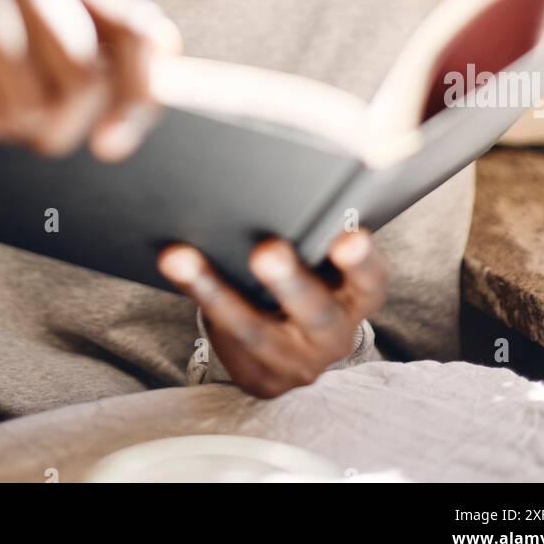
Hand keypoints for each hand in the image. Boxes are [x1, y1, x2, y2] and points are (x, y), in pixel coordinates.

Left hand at [157, 228, 385, 398]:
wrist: (293, 342)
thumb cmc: (310, 277)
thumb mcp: (322, 259)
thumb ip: (315, 231)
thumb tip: (289, 164)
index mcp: (358, 297)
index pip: (369, 280)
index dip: (361, 260)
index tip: (349, 237)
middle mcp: (335, 335)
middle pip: (316, 312)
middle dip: (290, 281)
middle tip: (267, 250)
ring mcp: (299, 364)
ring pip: (256, 331)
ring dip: (216, 292)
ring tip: (181, 257)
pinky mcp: (263, 379)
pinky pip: (226, 341)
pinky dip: (198, 300)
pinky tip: (174, 268)